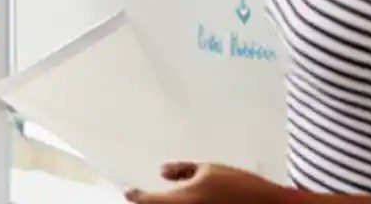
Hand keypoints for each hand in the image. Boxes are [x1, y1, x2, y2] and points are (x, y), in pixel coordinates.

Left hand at [124, 162, 286, 203]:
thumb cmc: (241, 188)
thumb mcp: (210, 170)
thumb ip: (183, 170)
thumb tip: (162, 171)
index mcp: (178, 201)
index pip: (143, 201)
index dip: (134, 195)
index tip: (129, 190)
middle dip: (148, 203)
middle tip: (147, 197)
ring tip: (167, 198)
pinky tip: (190, 202)